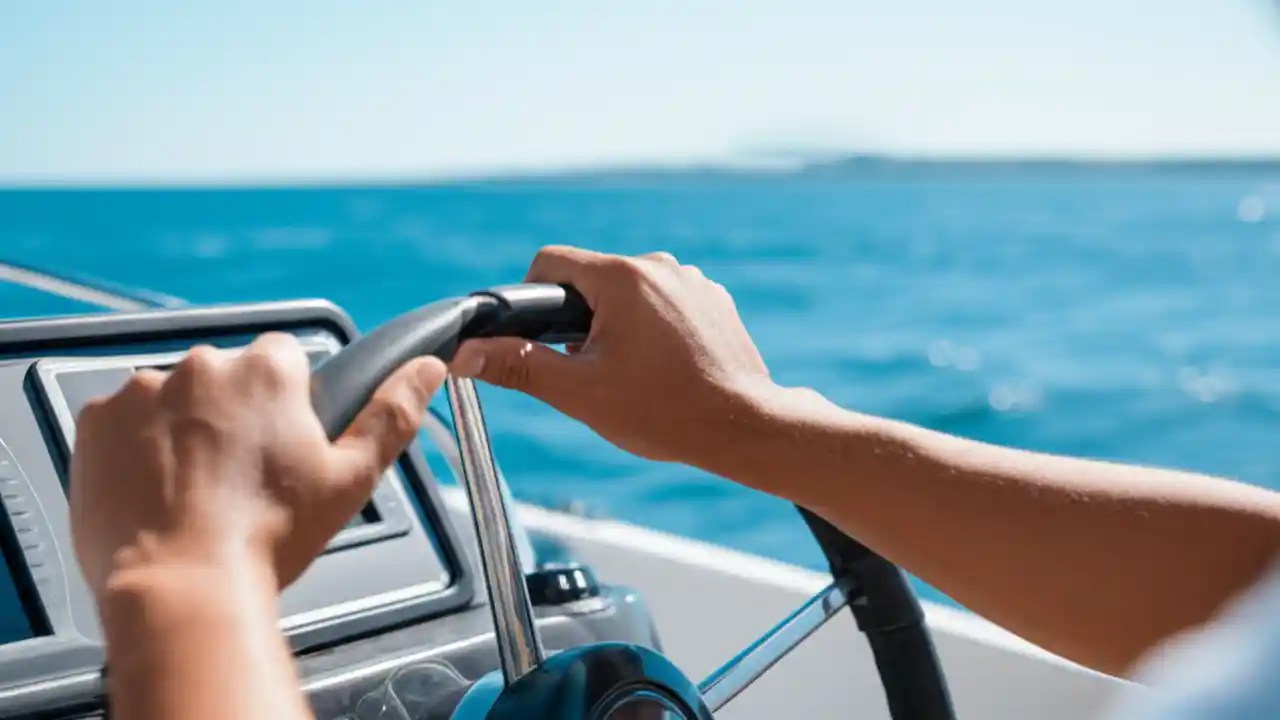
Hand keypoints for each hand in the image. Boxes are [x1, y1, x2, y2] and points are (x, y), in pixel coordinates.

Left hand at [70, 333, 445, 600]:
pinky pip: (122, 422)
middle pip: (226, 379)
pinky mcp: (95, 422)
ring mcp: (141, 391)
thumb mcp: (352, 478)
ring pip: (174, 400)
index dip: (287, 405)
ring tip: (196, 492)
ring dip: (184, 430)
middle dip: (233, 416)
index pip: (285, 360)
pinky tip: (157, 490)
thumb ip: (392, 413)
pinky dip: (137, 449)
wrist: (181, 587)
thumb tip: (426, 369)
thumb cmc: (268, 537)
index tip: (281, 446)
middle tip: (242, 478)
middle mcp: (202, 366)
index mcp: (267, 370)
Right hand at [451, 246, 775, 469]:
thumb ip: (518, 367)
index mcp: (623, 277)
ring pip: (629, 293)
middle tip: (589, 369)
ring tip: (631, 375)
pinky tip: (663, 370)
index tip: (539, 339)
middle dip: (579, 321)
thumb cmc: (665, 412)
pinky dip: (653, 329)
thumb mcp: (580, 392)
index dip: (531, 299)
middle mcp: (660, 266)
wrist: (744, 427)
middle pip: (592, 280)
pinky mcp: (715, 300)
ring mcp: (693, 281)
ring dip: (617, 325)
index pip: (551, 263)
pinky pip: (665, 303)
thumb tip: (467, 354)